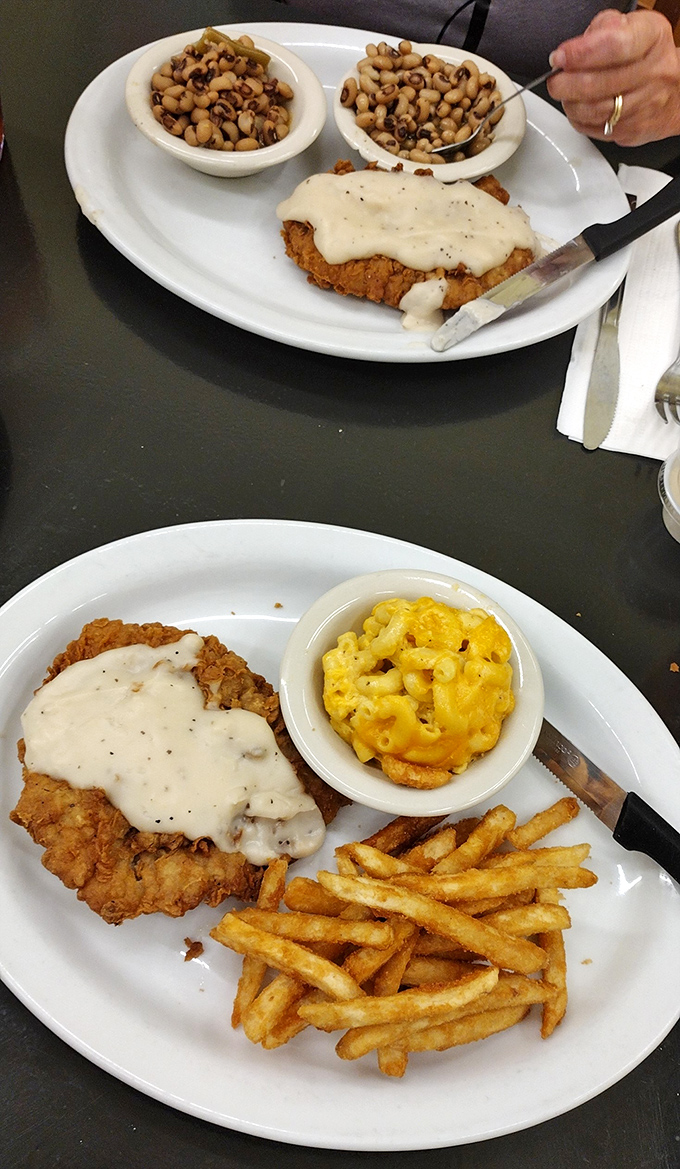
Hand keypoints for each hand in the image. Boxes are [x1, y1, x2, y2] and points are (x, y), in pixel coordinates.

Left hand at [547, 8, 679, 145]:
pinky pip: (594, 130)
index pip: (615, 46)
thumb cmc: (647, 56)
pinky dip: (579, 120)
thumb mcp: (630, 27)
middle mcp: (653, 72)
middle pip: (597, 84)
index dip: (581, 53)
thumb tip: (573, 49)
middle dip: (565, 83)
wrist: (675, 92)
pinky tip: (580, 109)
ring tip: (567, 94)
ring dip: (570, 103)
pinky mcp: (633, 131)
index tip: (560, 57)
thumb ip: (602, 29)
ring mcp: (645, 105)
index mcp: (651, 38)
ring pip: (593, 111)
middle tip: (556, 79)